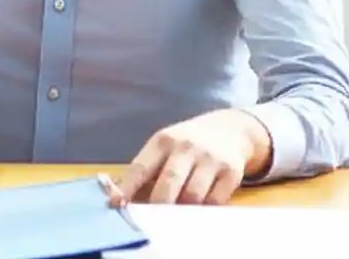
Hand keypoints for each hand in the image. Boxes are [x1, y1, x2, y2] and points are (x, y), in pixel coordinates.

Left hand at [117, 109, 271, 204]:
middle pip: (168, 185)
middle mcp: (187, 146)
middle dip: (157, 207)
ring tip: (176, 213)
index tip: (117, 206)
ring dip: (182, 210)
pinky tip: (198, 206)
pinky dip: (203, 210)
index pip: (140, 168)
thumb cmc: (186, 144)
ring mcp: (211, 158)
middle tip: (150, 220)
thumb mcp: (164, 146)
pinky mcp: (231, 172)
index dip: (127, 190)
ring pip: (192, 197)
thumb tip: (118, 198)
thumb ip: (144, 170)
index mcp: (163, 140)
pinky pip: (214, 202)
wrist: (229, 128)